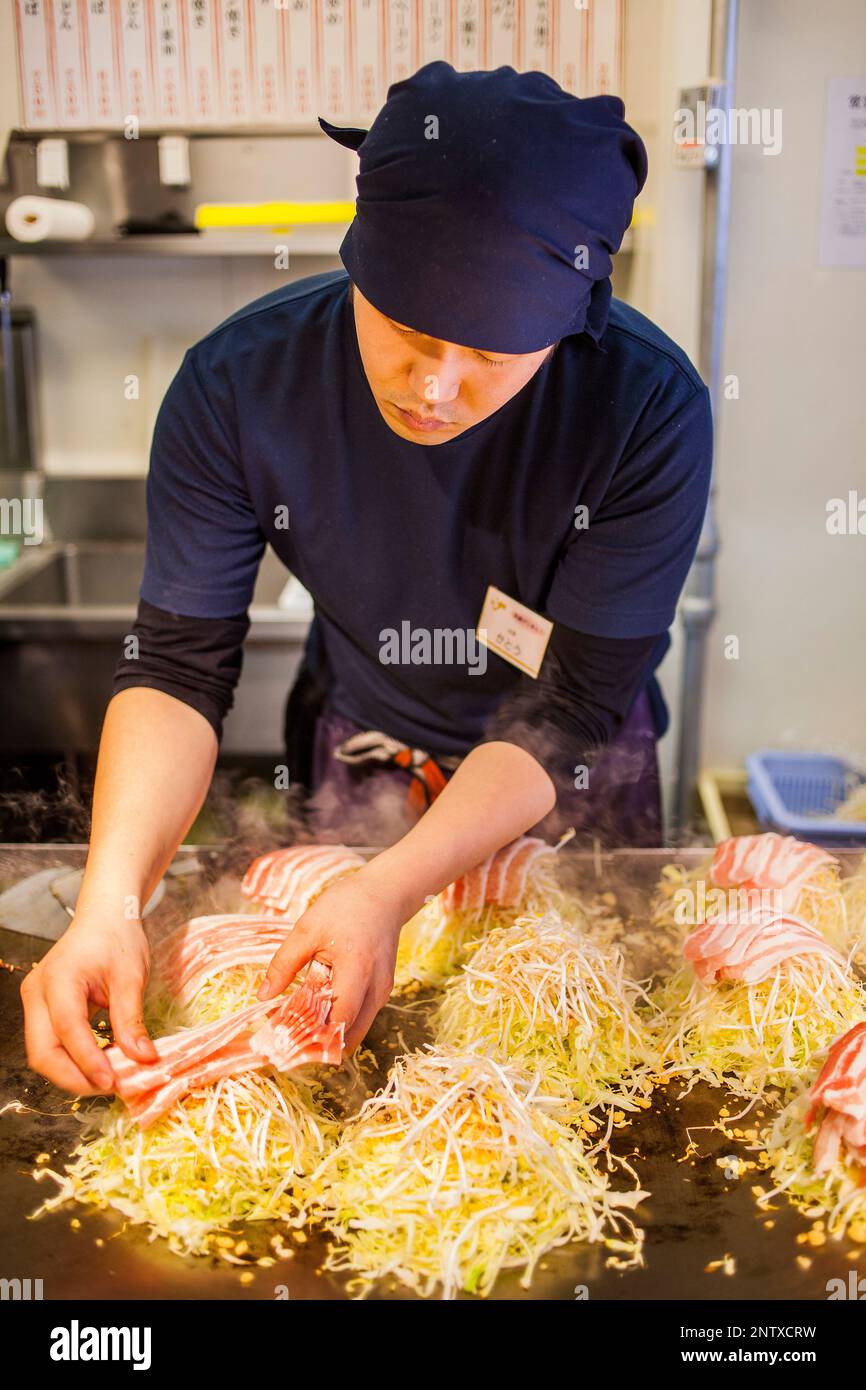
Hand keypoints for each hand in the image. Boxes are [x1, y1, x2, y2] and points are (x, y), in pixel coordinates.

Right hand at [21, 910, 156, 1095]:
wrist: (104, 918)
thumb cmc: (118, 940)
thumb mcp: (131, 977)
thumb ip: (132, 1020)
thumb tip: (143, 1059)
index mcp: (60, 978)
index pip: (69, 1029)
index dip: (89, 1060)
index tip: (113, 1082)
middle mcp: (37, 992)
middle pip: (43, 1051)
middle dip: (74, 1077)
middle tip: (110, 1088)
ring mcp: (34, 1002)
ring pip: (42, 1053)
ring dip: (72, 1073)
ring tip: (108, 1079)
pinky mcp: (40, 1009)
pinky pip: (49, 1044)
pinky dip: (70, 1060)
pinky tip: (97, 1066)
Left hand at [258, 869, 404, 1053]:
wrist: (385, 893)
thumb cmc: (346, 906)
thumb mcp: (307, 929)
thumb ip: (284, 964)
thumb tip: (263, 996)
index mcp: (357, 969)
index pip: (340, 1021)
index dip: (315, 1038)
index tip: (286, 1041)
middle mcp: (376, 987)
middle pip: (351, 1035)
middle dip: (322, 1044)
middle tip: (291, 1040)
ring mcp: (383, 990)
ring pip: (358, 1029)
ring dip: (332, 1033)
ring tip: (303, 1024)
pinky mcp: (383, 989)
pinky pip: (362, 1016)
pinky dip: (342, 1020)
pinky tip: (320, 1008)